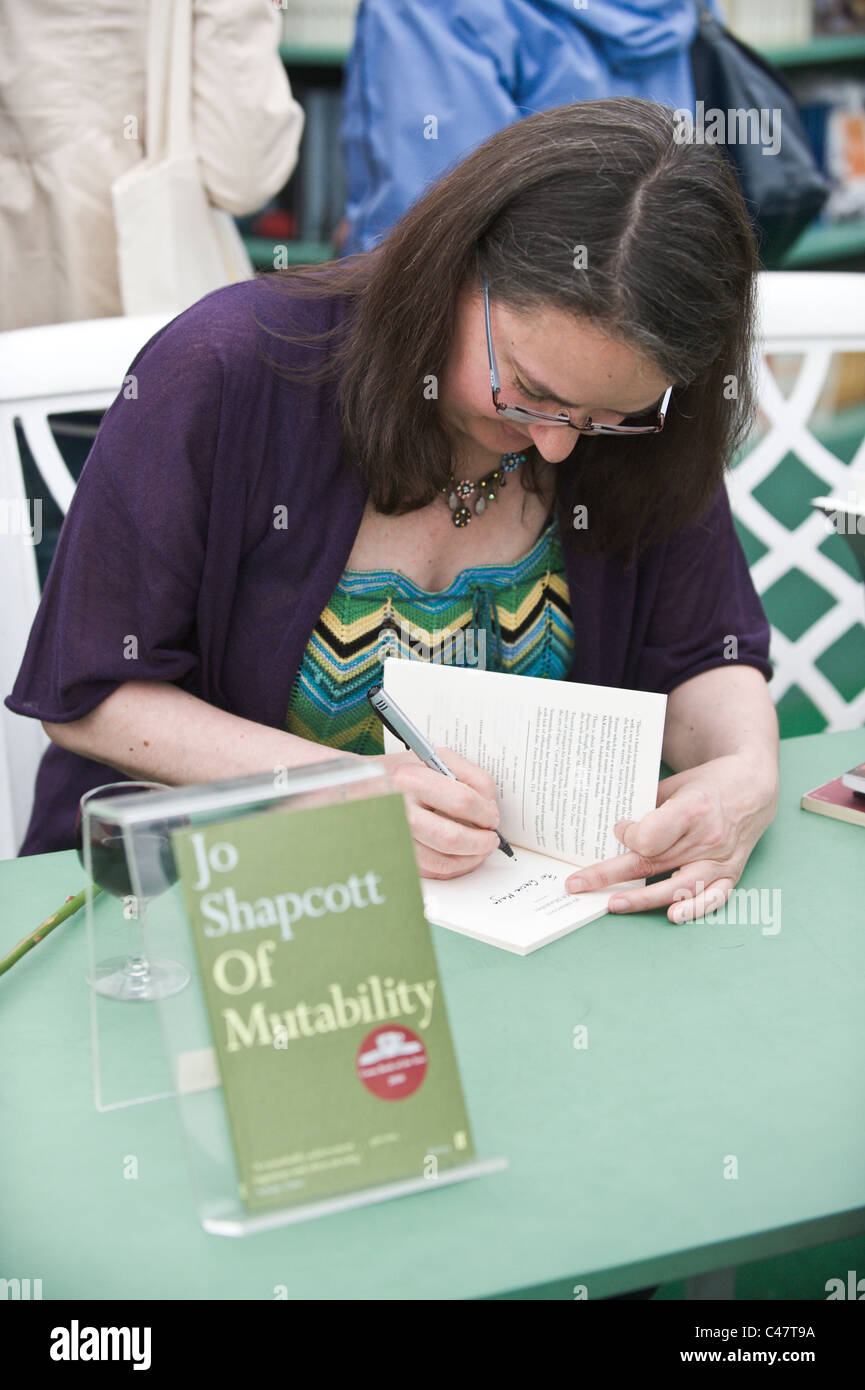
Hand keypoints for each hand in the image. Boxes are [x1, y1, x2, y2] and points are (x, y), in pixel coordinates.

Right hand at [374, 746, 500, 878]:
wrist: (359, 787)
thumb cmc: (401, 773)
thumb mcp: (435, 758)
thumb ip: (470, 775)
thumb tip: (490, 805)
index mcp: (411, 779)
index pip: (462, 801)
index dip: (485, 813)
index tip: (492, 817)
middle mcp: (400, 809)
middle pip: (452, 837)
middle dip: (481, 842)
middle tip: (491, 840)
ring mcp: (394, 836)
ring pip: (441, 861)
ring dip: (469, 860)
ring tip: (479, 851)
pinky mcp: (392, 854)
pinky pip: (429, 871)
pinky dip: (450, 868)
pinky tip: (460, 859)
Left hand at [564, 751, 778, 922]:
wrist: (754, 787)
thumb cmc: (708, 783)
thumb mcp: (676, 784)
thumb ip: (649, 807)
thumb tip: (615, 829)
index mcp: (693, 809)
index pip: (648, 836)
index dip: (627, 835)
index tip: (619, 829)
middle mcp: (707, 838)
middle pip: (651, 863)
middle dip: (609, 874)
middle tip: (578, 885)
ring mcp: (720, 860)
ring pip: (675, 886)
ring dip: (641, 899)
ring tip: (611, 905)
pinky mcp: (731, 873)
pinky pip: (712, 898)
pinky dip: (693, 908)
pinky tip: (671, 915)